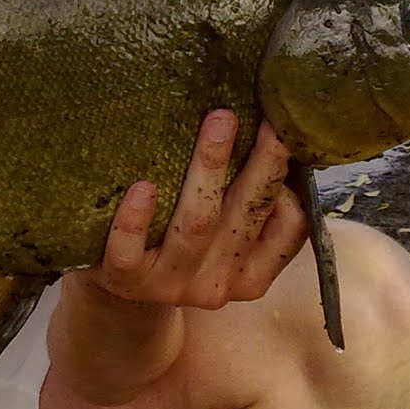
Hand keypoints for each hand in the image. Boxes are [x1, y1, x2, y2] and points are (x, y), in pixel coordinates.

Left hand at [90, 112, 307, 309]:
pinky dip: (136, 220)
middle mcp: (218, 282)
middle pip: (247, 214)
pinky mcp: (127, 280)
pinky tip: (141, 187)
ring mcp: (172, 284)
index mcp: (252, 273)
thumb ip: (247, 201)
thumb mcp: (223, 235)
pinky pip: (130, 251)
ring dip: (210, 168)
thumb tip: (273, 133)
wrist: (120, 290)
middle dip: (261, 161)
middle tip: (266, 118)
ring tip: (218, 123)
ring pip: (196, 222)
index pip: (289, 225)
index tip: (283, 128)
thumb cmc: (178, 244)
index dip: (288, 177)